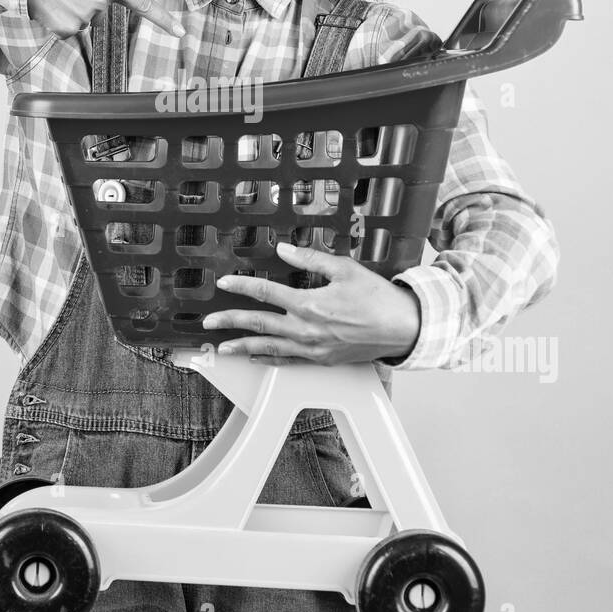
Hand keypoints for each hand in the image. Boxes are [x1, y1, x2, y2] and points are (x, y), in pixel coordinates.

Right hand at [26, 0, 185, 40]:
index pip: (142, 4)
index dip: (164, 20)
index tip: (181, 33)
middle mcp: (98, 3)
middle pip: (104, 5)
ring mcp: (81, 18)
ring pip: (87, 17)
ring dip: (77, 6)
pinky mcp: (65, 29)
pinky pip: (71, 27)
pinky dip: (64, 18)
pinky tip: (52, 3)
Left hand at [202, 241, 421, 364]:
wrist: (404, 328)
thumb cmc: (379, 298)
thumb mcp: (344, 269)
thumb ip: (309, 260)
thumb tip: (283, 250)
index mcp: (310, 305)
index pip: (266, 293)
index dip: (242, 286)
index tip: (224, 283)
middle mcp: (307, 330)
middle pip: (259, 324)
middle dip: (230, 322)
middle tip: (208, 323)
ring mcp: (314, 349)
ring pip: (269, 348)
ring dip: (243, 346)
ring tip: (223, 348)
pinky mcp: (323, 360)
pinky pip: (289, 361)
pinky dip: (269, 359)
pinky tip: (257, 357)